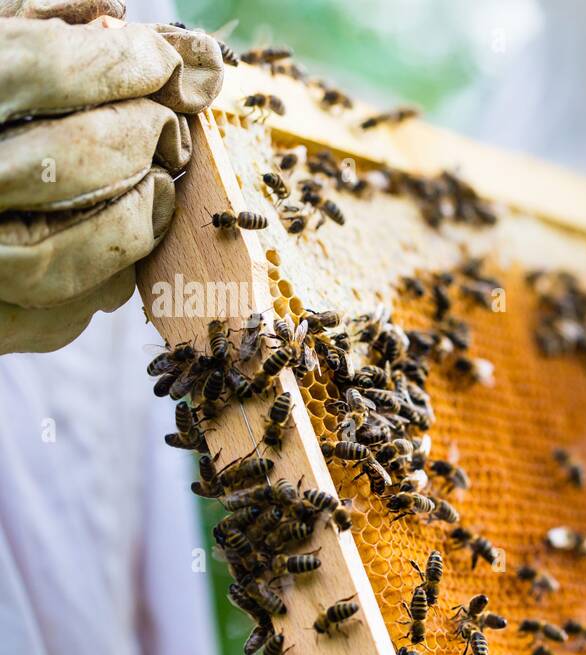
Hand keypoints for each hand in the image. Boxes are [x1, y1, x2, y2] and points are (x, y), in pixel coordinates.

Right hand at [0, 0, 221, 353]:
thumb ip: (30, 23)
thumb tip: (118, 16)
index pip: (41, 68)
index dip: (120, 61)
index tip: (162, 59)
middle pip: (69, 156)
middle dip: (139, 135)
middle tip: (163, 126)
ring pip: (77, 246)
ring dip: (141, 210)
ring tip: (157, 182)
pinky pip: (75, 303)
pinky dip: (112, 269)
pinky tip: (114, 233)